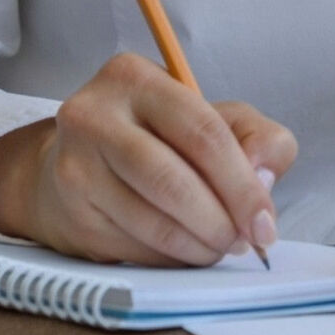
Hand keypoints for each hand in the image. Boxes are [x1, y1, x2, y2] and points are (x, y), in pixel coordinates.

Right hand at [0, 52, 296, 265]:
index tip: (264, 222)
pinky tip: (184, 250)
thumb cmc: (157, 137)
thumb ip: (256, 136)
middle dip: (219, 221)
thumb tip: (262, 179)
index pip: (203, 133)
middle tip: (243, 242)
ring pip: (149, 221)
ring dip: (196, 245)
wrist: (76, 163)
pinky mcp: (69, 211)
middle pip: (171, 181)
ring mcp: (74, 165)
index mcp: (135, 78)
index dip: (242, 185)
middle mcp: (94, 116)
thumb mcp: (214, 118)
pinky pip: (131, 245)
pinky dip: (169, 257)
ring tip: (218, 247)